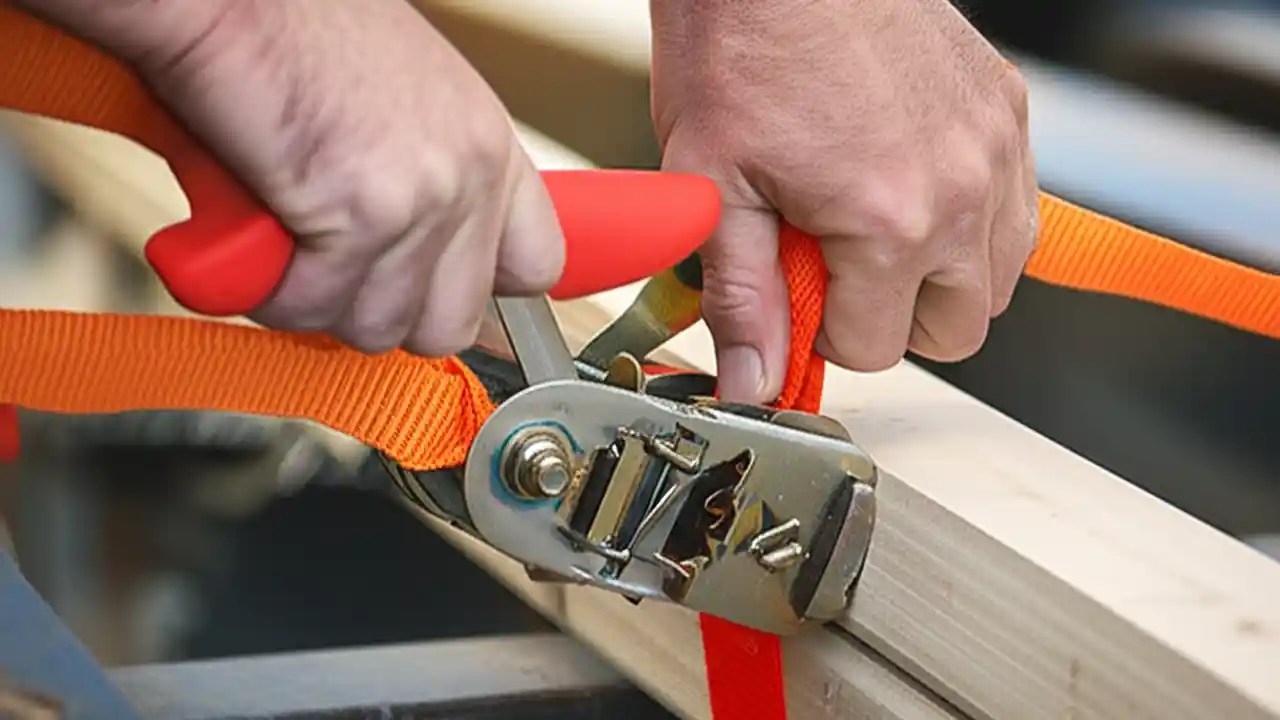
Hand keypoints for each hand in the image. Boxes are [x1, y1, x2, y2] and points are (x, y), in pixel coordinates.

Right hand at [24, 0, 564, 354]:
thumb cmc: (289, 33)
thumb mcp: (398, 100)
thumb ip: (424, 173)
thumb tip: (417, 256)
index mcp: (488, 144)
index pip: (536, 266)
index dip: (474, 292)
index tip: (431, 294)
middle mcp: (468, 175)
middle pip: (448, 323)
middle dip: (379, 312)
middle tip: (328, 272)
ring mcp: (421, 199)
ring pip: (375, 326)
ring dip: (314, 302)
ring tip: (280, 243)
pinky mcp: (360, 216)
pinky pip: (310, 306)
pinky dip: (267, 288)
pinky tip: (250, 236)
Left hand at [651, 0, 1037, 402]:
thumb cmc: (742, 45)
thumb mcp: (713, 185)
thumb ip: (741, 298)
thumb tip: (755, 381)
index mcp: (892, 220)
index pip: (878, 348)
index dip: (824, 332)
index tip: (796, 292)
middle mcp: (966, 188)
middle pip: (959, 327)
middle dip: (893, 316)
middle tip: (834, 267)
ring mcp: (997, 145)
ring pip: (1000, 272)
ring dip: (940, 274)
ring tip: (870, 225)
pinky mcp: (1008, 108)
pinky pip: (1016, 207)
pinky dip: (970, 217)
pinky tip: (907, 182)